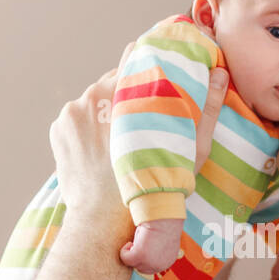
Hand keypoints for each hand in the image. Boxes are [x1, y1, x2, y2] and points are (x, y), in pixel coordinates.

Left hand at [48, 44, 230, 236]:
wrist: (103, 222)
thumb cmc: (152, 188)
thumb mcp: (188, 149)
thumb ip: (205, 109)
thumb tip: (219, 73)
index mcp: (125, 92)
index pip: (134, 57)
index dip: (147, 62)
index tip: (156, 71)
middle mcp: (93, 95)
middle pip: (114, 83)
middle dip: (127, 94)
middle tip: (143, 118)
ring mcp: (72, 112)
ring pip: (95, 102)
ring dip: (106, 112)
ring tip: (121, 140)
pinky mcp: (59, 129)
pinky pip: (78, 120)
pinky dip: (88, 129)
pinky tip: (101, 149)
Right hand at [121, 217, 183, 273]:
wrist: (166, 218)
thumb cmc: (165, 224)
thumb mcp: (162, 241)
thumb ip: (155, 250)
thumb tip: (141, 250)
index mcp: (167, 262)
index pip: (152, 267)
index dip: (144, 258)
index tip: (144, 246)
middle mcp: (159, 266)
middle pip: (141, 268)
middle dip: (138, 257)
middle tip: (139, 242)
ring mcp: (149, 263)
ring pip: (133, 263)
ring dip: (132, 251)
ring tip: (137, 239)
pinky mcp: (140, 256)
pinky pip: (125, 258)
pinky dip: (124, 250)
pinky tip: (130, 242)